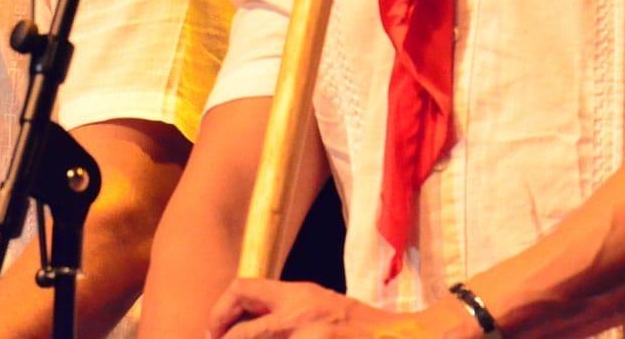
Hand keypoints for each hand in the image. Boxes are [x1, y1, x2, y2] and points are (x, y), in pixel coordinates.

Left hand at [208, 278, 435, 337]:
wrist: (410, 337)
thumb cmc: (368, 329)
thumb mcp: (325, 309)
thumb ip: (290, 314)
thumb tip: (252, 329)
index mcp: (299, 295)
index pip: (242, 290)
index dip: (220, 312)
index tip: (214, 332)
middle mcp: (300, 315)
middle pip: (241, 335)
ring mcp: (312, 337)